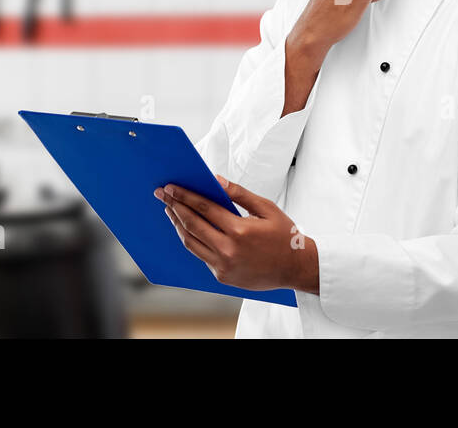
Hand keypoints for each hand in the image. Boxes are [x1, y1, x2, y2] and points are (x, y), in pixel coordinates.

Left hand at [155, 175, 318, 293]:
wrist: (295, 268)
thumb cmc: (284, 236)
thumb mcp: (266, 208)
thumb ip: (239, 194)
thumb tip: (216, 181)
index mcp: (240, 230)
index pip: (204, 208)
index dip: (184, 196)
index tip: (171, 187)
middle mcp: (228, 250)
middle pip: (191, 225)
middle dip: (174, 207)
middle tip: (162, 195)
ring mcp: (223, 266)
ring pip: (190, 242)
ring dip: (178, 225)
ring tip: (171, 211)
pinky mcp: (222, 276)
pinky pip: (201, 255)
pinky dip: (192, 240)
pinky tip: (188, 229)